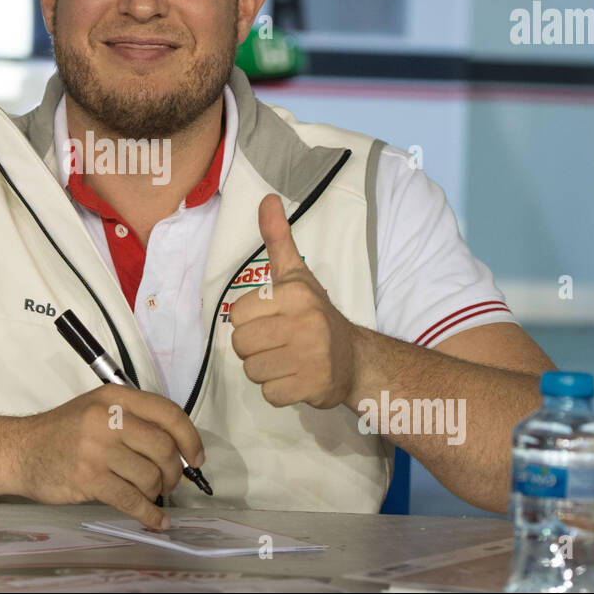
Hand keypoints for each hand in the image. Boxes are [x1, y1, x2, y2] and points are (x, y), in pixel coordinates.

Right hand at [14, 384, 205, 529]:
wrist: (20, 450)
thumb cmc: (62, 431)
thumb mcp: (98, 408)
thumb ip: (134, 419)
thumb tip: (177, 448)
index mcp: (115, 397)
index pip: (168, 413)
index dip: (190, 438)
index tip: (197, 458)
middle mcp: (108, 418)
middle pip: (164, 448)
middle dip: (174, 471)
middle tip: (169, 481)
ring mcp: (98, 449)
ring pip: (150, 476)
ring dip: (155, 491)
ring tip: (148, 493)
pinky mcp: (89, 479)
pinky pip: (132, 501)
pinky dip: (149, 515)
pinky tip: (157, 521)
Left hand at [229, 193, 357, 409]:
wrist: (355, 359)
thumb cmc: (315, 314)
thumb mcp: (297, 275)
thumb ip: (278, 239)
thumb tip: (266, 199)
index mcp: (296, 294)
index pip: (239, 314)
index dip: (250, 320)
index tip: (272, 320)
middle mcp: (306, 323)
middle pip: (241, 345)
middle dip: (254, 348)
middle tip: (277, 343)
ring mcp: (312, 357)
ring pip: (252, 371)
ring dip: (265, 370)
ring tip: (286, 360)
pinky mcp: (313, 386)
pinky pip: (270, 394)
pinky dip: (278, 391)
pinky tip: (295, 378)